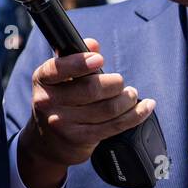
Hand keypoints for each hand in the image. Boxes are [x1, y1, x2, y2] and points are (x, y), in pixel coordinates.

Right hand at [16, 38, 155, 187]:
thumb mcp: (60, 79)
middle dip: (115, 83)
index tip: (99, 59)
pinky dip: (135, 115)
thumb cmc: (60, 101)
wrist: (47, 142)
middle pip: (91, 89)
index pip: (58, 68)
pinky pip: (115, 125)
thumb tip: (92, 45)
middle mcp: (47, 101)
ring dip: (127, 99)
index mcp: (42, 80)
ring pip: (107, 108)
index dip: (80, 63)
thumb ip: (76, 59)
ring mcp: (62, 123)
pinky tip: (146, 107)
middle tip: (120, 83)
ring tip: (130, 95)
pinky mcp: (79, 139)